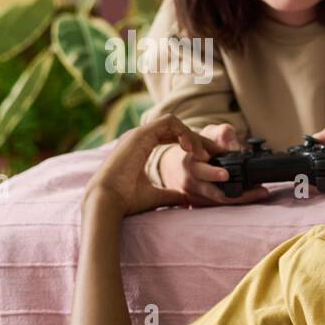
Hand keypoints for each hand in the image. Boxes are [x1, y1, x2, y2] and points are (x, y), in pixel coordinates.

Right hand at [85, 114, 266, 215]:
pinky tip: (193, 151)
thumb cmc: (127, 200)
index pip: (170, 137)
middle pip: (175, 128)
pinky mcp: (141, 134)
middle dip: (197, 138)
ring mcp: (139, 134)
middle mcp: (139, 138)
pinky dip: (184, 132)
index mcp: (141, 149)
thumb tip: (186, 199)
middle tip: (217, 153)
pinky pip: (169, 122)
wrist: (107, 202)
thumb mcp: (157, 195)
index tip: (209, 159)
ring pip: (174, 122)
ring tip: (205, 155)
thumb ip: (171, 193)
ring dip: (193, 136)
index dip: (191, 145)